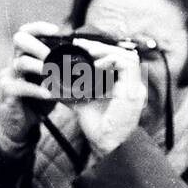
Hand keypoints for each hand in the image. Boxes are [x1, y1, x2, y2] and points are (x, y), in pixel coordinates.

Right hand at [0, 21, 60, 143]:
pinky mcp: (7, 92)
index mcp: (24, 56)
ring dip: (41, 67)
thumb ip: (61, 68)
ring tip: (56, 74)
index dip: (39, 27)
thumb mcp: (51, 81)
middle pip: (19, 40)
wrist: (18, 124)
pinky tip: (48, 94)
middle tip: (53, 55)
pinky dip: (36, 89)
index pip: (27, 32)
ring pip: (20, 62)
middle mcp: (14, 62)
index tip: (55, 30)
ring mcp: (8, 76)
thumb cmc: (37, 100)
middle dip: (39, 45)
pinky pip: (19, 87)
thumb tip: (85, 54)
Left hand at [69, 37, 147, 156]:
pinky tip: (96, 65)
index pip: (118, 58)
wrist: (106, 144)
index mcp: (123, 85)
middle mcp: (132, 84)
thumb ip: (71, 92)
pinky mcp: (133, 91)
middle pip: (124, 53)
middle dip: (102, 46)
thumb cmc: (97, 127)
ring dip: (107, 51)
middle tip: (82, 44)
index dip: (101, 49)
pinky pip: (127, 65)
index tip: (81, 45)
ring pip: (128, 56)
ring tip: (89, 52)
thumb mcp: (81, 103)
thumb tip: (52, 84)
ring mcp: (135, 87)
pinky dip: (111, 61)